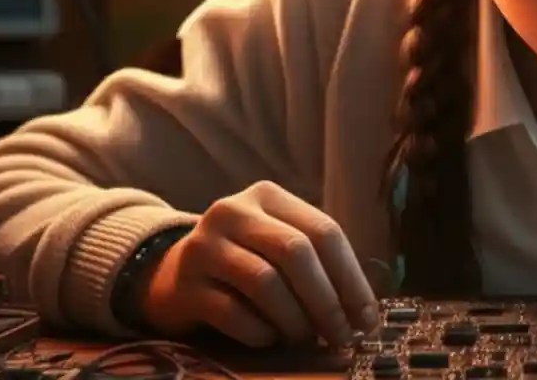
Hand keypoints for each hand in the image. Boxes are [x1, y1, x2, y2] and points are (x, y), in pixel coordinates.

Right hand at [140, 180, 378, 347]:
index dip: (351, 278)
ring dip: (295, 319)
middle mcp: (234, 210)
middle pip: (296, 252)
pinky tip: (269, 339)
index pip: (324, 231)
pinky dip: (260, 331)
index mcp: (268, 196)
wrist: (169, 275)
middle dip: (326, 301)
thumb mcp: (278, 247)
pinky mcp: (183, 282)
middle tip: (341, 336)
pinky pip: (232, 312)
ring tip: (305, 339)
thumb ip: (318, 266)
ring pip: (265, 282)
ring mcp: (204, 244)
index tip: (367, 319)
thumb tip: (363, 314)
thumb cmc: (243, 264)